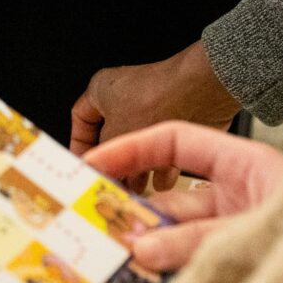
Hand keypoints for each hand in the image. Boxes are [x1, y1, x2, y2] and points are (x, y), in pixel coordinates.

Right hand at [71, 41, 241, 181]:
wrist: (203, 90)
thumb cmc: (156, 100)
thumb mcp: (116, 135)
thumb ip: (103, 156)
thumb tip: (98, 171)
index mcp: (103, 91)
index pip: (81, 121)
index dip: (80, 147)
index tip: (84, 169)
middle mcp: (126, 99)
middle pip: (112, 140)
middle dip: (114, 167)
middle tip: (111, 187)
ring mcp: (152, 111)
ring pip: (139, 150)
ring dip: (139, 173)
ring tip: (137, 191)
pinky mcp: (176, 122)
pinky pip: (165, 152)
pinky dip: (163, 170)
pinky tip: (163, 184)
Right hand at [85, 121, 282, 273]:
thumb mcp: (256, 227)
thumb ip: (197, 239)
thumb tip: (139, 250)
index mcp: (244, 163)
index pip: (175, 142)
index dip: (132, 150)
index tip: (93, 165)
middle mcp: (240, 194)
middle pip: (172, 196)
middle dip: (135, 212)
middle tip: (94, 227)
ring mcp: (240, 230)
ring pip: (181, 237)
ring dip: (150, 251)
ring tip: (113, 264)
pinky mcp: (242, 264)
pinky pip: (198, 266)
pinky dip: (173, 278)